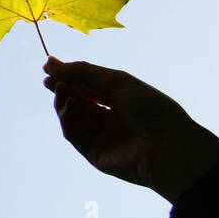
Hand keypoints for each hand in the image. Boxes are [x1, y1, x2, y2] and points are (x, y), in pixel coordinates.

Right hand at [43, 57, 218, 203]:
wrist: (169, 146)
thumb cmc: (152, 109)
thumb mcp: (117, 82)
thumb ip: (83, 72)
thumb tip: (50, 62)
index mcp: (122, 103)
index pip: (89, 89)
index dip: (70, 78)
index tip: (49, 68)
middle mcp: (112, 120)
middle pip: (79, 103)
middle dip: (63, 90)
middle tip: (49, 80)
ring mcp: (103, 138)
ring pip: (74, 119)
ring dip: (64, 103)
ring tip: (61, 89)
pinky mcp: (96, 155)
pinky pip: (75, 135)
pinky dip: (68, 119)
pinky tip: (70, 105)